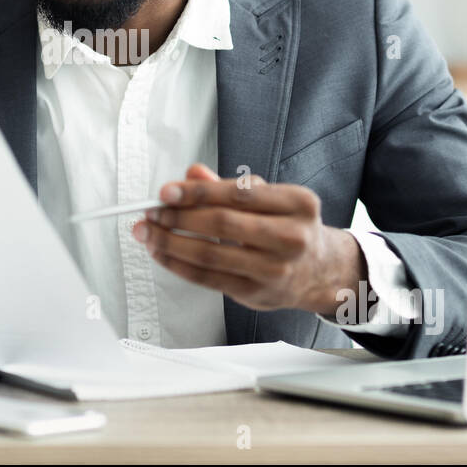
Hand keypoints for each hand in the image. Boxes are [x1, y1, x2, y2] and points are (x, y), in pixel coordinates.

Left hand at [130, 164, 365, 315]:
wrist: (318, 270)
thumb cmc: (289, 227)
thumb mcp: (270, 197)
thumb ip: (230, 185)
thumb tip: (193, 173)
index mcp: (297, 203)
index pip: (238, 193)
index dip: (197, 192)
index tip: (167, 191)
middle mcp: (291, 237)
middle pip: (222, 224)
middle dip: (178, 217)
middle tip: (151, 212)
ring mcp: (274, 269)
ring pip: (210, 254)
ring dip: (171, 243)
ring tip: (149, 233)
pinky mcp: (256, 293)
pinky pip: (208, 279)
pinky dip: (179, 265)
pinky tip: (163, 254)